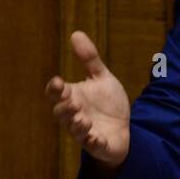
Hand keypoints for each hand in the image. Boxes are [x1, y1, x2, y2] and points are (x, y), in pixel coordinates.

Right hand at [45, 31, 130, 167]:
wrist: (124, 128)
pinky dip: (93, 142)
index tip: (59, 82)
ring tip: (83, 119)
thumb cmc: (108, 104)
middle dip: (65, 108)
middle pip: (61, 113)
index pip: (56, 93)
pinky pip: (93, 145)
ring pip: (74, 131)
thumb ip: (89, 59)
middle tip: (73, 102)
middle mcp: (75, 116)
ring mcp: (85, 132)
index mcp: (73, 98)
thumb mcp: (102, 78)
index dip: (55, 88)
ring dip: (77, 125)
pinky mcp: (98, 145)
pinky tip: (96, 138)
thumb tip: (76, 33)